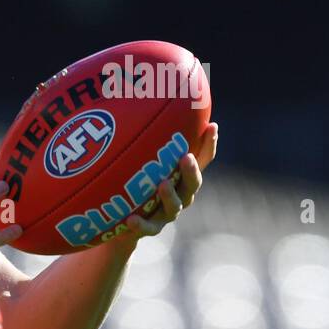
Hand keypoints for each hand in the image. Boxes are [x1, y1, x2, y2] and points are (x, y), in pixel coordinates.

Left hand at [117, 122, 217, 241]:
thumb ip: (140, 137)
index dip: (208, 144)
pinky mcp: (149, 229)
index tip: (211, 126)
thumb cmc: (130, 183)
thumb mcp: (135, 159)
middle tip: (184, 157)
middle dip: (191, 170)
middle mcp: (180, 194)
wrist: (117, 222)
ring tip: (162, 184)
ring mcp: (166, 214)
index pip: (201, 159)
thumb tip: (133, 99)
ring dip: (170, 195)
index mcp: (182, 176)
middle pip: (193, 183)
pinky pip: (147, 228)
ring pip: (175, 206)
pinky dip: (140, 224)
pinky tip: (130, 219)